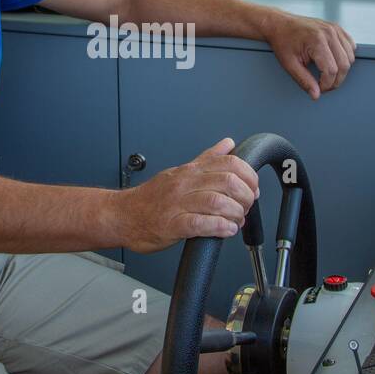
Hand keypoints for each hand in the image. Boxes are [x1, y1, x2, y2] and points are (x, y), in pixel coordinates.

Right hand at [116, 138, 259, 253]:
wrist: (122, 215)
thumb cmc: (151, 198)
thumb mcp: (180, 172)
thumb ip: (207, 158)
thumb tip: (228, 144)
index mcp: (190, 171)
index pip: (229, 163)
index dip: (249, 176)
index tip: (252, 189)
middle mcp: (185, 184)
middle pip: (227, 182)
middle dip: (245, 197)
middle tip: (246, 207)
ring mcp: (177, 204)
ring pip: (217, 202)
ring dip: (235, 214)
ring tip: (236, 221)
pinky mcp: (172, 225)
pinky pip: (201, 224)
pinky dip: (219, 227)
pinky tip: (226, 230)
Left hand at [262, 13, 356, 99]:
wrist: (279, 24)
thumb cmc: (282, 42)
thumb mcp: (289, 64)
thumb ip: (304, 81)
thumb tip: (316, 95)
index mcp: (316, 41)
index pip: (331, 71)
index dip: (326, 85)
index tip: (318, 89)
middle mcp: (329, 33)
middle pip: (344, 65)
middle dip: (335, 81)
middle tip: (323, 85)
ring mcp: (334, 29)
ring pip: (350, 57)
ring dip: (341, 70)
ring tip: (326, 74)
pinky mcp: (337, 28)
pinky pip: (350, 46)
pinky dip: (345, 57)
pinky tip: (333, 61)